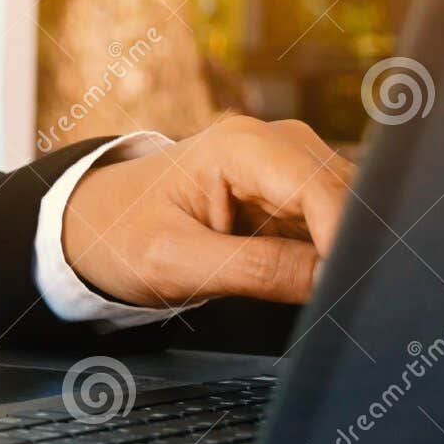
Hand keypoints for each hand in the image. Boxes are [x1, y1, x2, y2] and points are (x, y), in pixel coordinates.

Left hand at [63, 117, 356, 307]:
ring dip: (342, 252)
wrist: (94, 223)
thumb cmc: (120, 235)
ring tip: (316, 293)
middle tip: (337, 299)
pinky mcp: (289, 193)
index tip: (344, 288)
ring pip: (349, 209)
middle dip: (349, 247)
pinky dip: (328, 253)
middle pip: (347, 195)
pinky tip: (309, 280)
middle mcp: (274, 143)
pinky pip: (330, 223)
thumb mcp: (176, 262)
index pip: (323, 190)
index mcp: (241, 146)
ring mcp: (286, 166)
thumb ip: (256, 270)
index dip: (344, 240)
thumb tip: (329, 279)